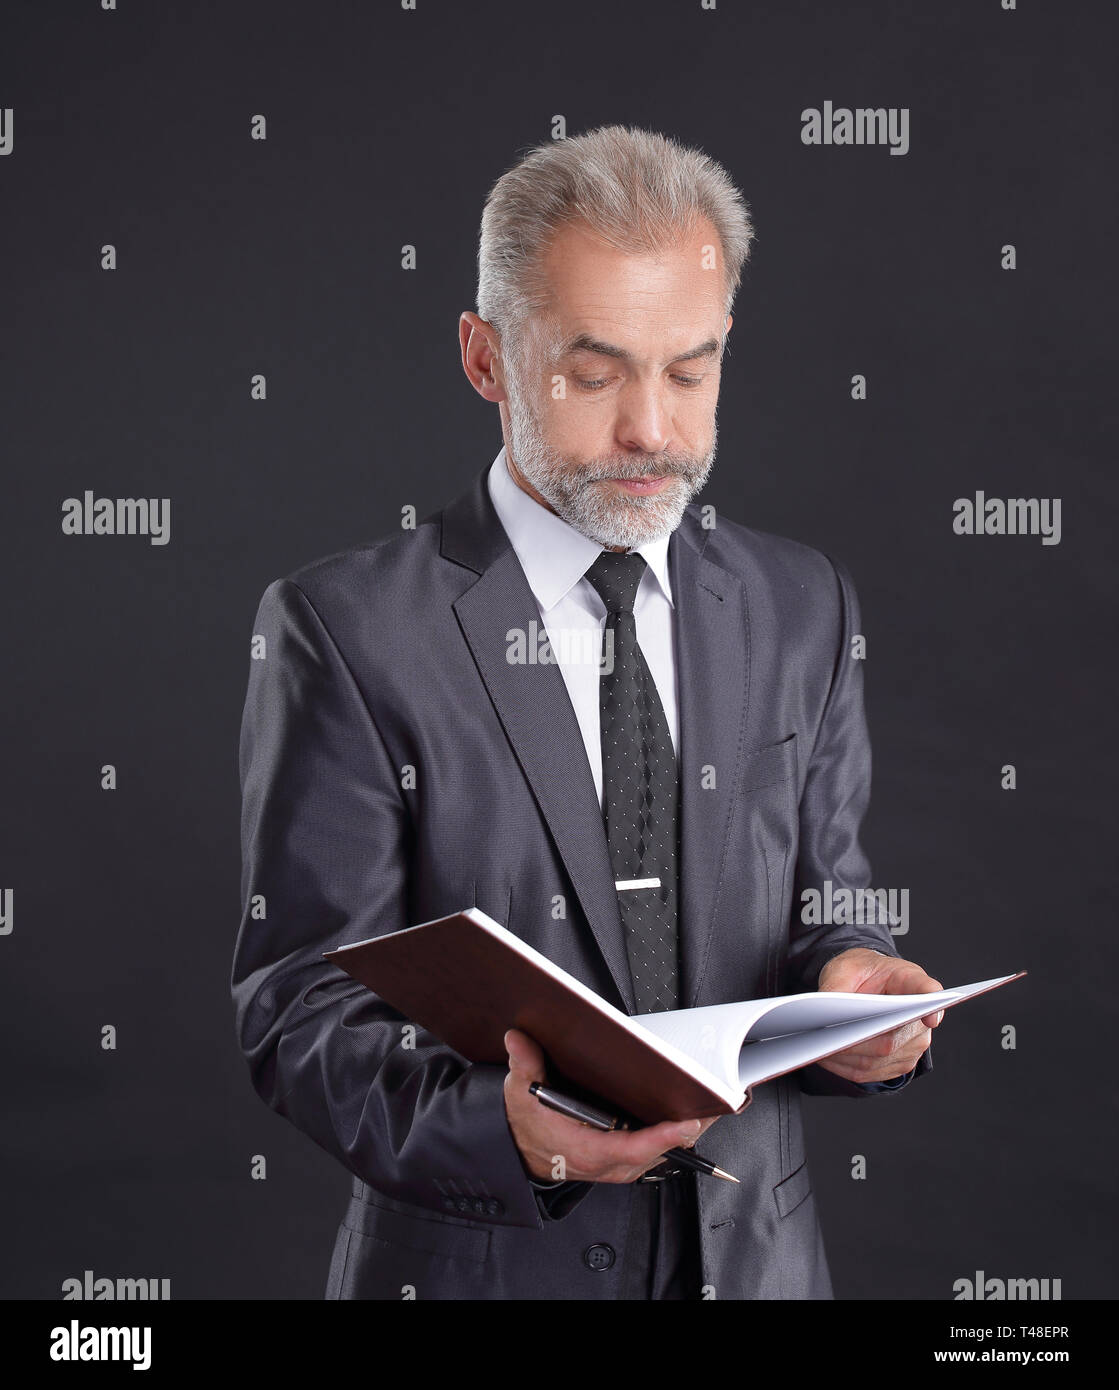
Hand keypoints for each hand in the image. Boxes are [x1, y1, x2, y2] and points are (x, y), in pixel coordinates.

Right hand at [503, 1029, 719, 1182]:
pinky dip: (677, 1135)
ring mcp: (619, 1166)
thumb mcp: (521, 1094)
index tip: (687, 1122)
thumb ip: (524, 1066)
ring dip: (689, 1133)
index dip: (662, 1137)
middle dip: (690, 1129)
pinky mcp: (625, 1162)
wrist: (523, 1154)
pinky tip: (691, 1114)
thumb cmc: (528, 1127)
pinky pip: (658, 1152)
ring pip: (664, 1154)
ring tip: (713, 1103)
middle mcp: (608, 1164)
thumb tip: (518, 1038)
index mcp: (586, 1151)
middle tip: (717, 1103)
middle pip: (660, 1152)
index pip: (632, 1148)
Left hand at [814, 948, 943, 1083]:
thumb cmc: (861, 973)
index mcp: (910, 980)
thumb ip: (837, 985)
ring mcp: (914, 1044)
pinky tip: (827, 1057)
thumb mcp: (844, 967)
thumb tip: (825, 1011)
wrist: (867, 985)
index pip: (928, 991)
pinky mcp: (900, 1062)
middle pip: (892, 1038)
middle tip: (826, 1039)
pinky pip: (872, 1072)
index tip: (931, 1017)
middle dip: (856, 1041)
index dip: (932, 1004)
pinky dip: (846, 1067)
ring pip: (880, 1059)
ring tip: (819, 1048)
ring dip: (847, 1057)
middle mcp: (920, 1016)